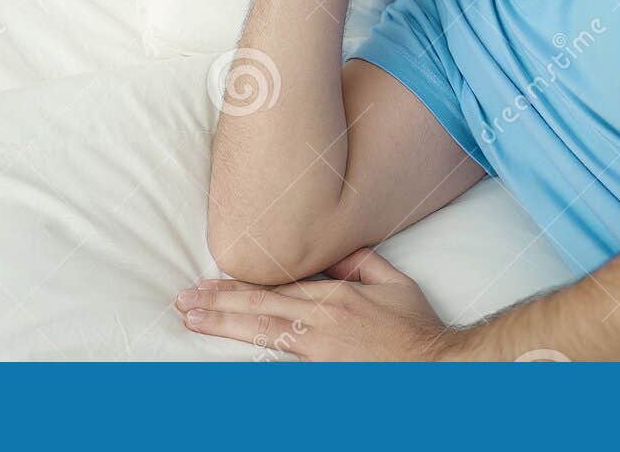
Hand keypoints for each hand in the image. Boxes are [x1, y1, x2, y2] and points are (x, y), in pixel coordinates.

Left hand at [176, 248, 457, 360]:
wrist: (434, 368)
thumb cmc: (416, 329)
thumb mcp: (395, 283)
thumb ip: (362, 262)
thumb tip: (333, 250)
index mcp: (335, 294)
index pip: (277, 285)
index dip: (240, 284)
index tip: (210, 282)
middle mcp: (321, 317)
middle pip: (259, 305)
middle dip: (219, 301)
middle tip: (185, 300)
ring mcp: (319, 346)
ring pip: (261, 330)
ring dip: (223, 322)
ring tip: (192, 317)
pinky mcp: (321, 369)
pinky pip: (278, 358)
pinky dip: (252, 352)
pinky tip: (228, 351)